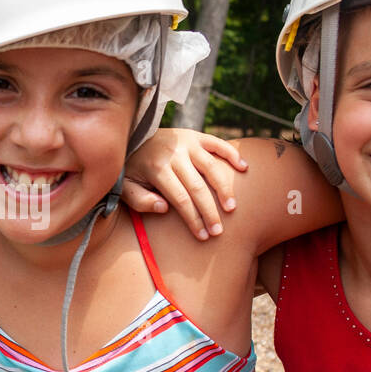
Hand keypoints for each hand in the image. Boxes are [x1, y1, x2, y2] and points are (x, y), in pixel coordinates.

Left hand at [124, 128, 248, 238]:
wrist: (131, 138)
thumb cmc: (131, 169)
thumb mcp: (125, 186)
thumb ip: (140, 200)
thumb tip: (164, 208)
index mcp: (156, 168)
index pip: (180, 199)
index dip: (193, 219)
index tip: (203, 236)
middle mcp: (174, 154)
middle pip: (198, 187)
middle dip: (210, 212)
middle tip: (219, 231)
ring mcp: (187, 142)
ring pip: (212, 167)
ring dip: (225, 188)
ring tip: (232, 207)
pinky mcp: (195, 135)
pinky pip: (218, 143)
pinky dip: (232, 154)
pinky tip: (244, 169)